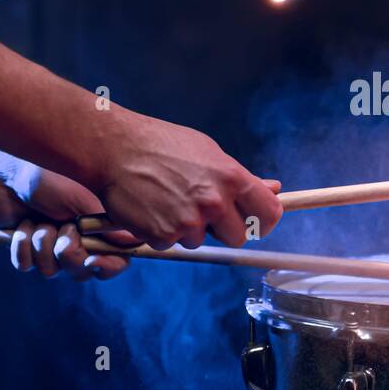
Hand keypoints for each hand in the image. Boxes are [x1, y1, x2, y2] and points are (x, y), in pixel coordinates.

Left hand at [0, 158, 133, 281]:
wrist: (8, 172)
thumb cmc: (50, 178)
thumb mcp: (84, 200)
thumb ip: (108, 227)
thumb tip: (134, 244)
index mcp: (98, 228)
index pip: (115, 260)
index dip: (108, 267)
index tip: (94, 261)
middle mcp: (77, 241)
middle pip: (82, 272)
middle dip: (70, 254)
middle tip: (64, 230)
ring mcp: (50, 246)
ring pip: (51, 270)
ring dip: (43, 244)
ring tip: (39, 220)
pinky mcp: (24, 248)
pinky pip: (26, 265)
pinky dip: (22, 246)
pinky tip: (23, 225)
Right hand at [93, 113, 282, 249]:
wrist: (115, 149)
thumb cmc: (161, 145)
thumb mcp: (208, 152)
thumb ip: (240, 177)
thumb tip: (273, 188)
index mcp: (232, 178)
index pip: (270, 213)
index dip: (264, 221)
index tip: (255, 221)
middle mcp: (214, 202)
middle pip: (239, 237)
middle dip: (225, 229)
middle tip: (204, 212)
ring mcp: (189, 221)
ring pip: (201, 240)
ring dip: (188, 229)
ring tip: (169, 201)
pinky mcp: (164, 235)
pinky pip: (172, 244)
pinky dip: (163, 232)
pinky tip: (153, 208)